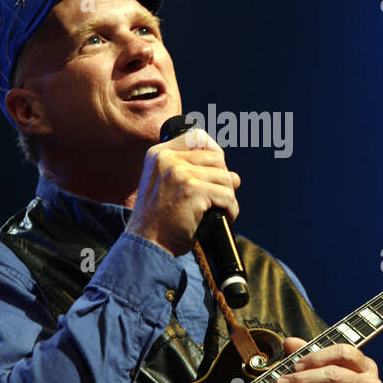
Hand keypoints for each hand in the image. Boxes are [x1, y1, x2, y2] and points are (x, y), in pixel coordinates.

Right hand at [126, 129, 240, 255]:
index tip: (217, 170)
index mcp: (159, 154)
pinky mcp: (193, 191)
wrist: (147, 245)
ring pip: (225, 177)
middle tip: (218, 199)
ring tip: (220, 210)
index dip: (213, 152)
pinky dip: (231, 209)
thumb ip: (195, 175)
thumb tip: (235, 177)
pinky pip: (227, 196)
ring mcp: (180, 174)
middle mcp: (167, 159)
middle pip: (216, 158)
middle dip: (223, 179)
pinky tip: (224, 218)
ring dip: (228, 196)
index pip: (196, 137)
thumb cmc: (159, 221)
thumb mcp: (168, 188)